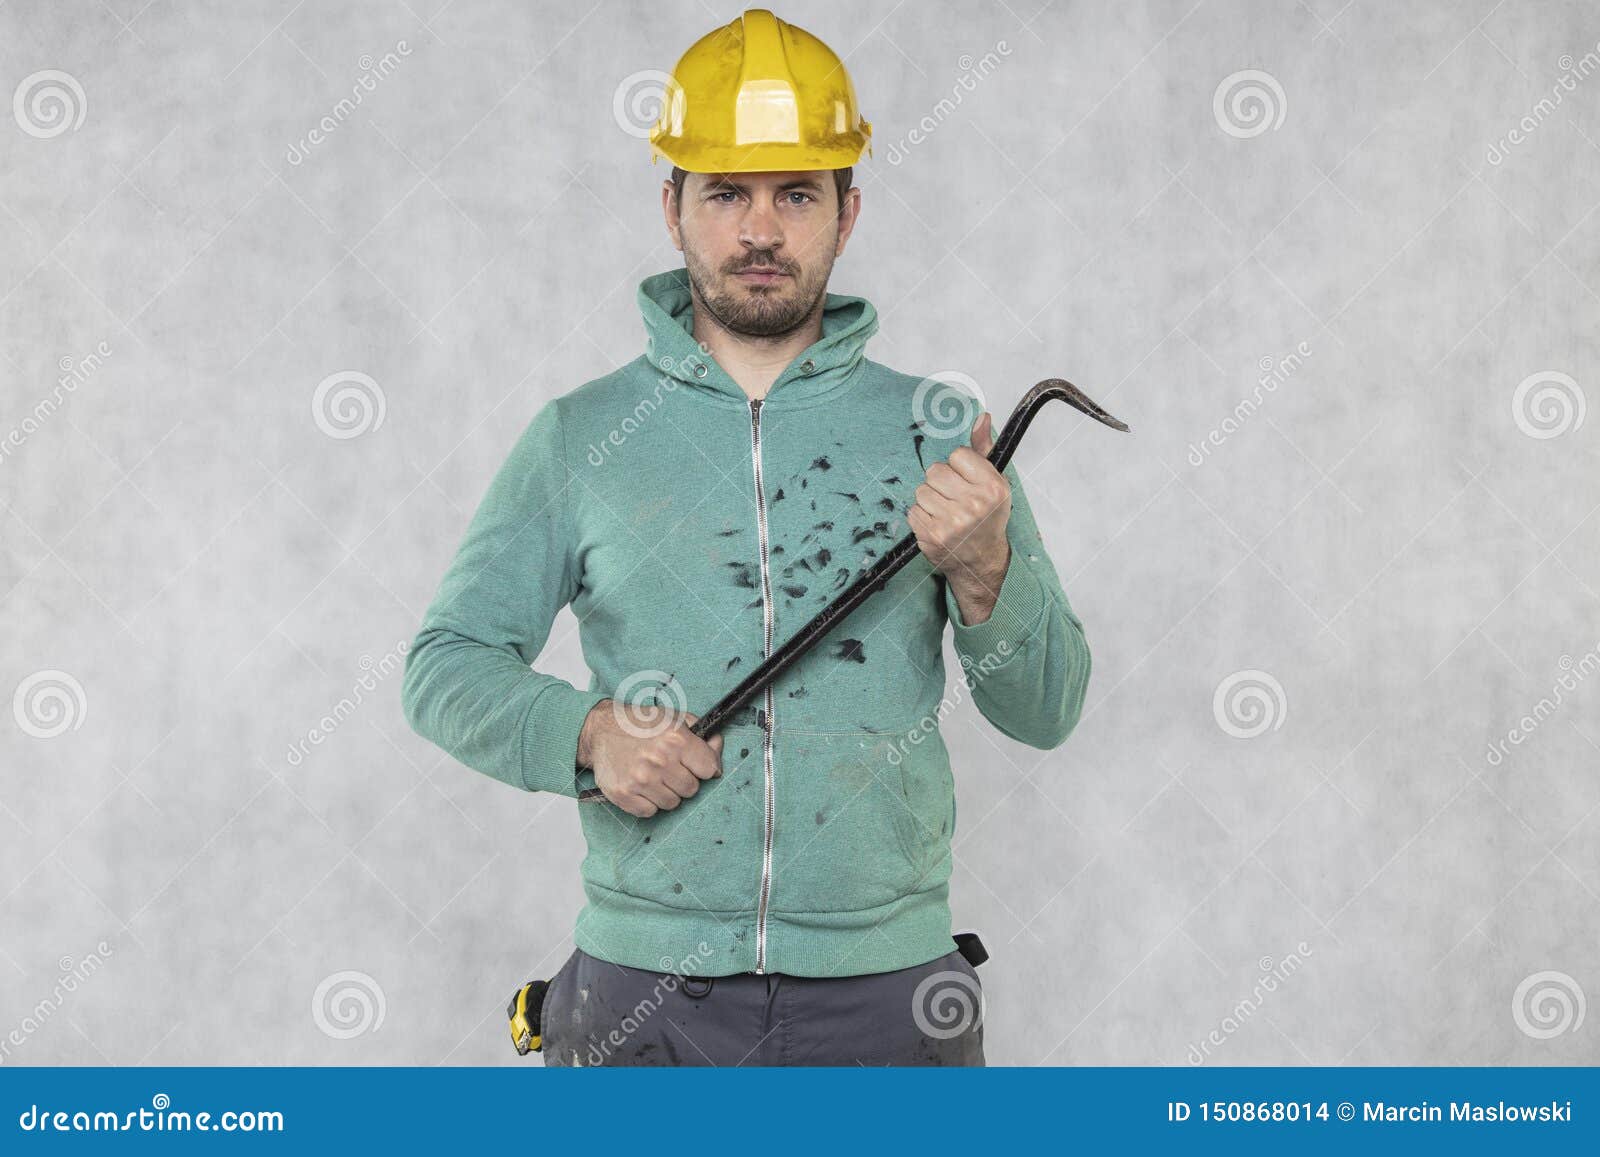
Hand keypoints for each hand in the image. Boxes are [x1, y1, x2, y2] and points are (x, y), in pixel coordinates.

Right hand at [578, 702, 723, 817]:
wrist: (602, 730)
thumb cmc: (640, 724)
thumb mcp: (674, 717)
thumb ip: (700, 732)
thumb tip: (717, 746)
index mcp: (675, 739)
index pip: (709, 768)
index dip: (705, 767)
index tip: (697, 765)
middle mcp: (659, 760)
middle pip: (692, 789)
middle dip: (685, 780)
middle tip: (671, 769)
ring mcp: (640, 780)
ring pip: (672, 803)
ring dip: (667, 793)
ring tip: (655, 776)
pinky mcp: (624, 794)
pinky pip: (650, 812)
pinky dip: (648, 803)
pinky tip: (642, 786)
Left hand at [907, 411, 1011, 624]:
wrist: (981, 561)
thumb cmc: (987, 518)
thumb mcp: (993, 483)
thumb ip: (983, 449)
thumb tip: (981, 416)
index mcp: (992, 487)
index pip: (958, 455)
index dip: (958, 467)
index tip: (965, 481)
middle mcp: (974, 505)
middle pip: (935, 471)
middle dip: (941, 482)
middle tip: (953, 497)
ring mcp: (952, 522)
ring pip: (922, 490)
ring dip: (930, 499)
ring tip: (945, 511)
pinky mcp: (932, 536)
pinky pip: (913, 510)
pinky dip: (922, 515)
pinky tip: (937, 523)